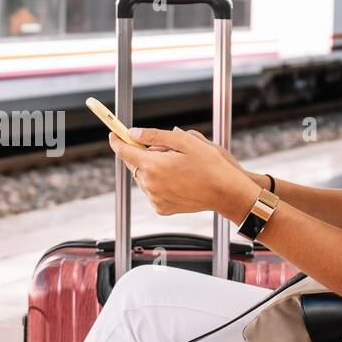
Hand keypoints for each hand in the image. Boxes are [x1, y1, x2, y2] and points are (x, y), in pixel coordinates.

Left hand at [109, 127, 258, 218]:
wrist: (226, 192)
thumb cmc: (210, 165)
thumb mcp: (185, 141)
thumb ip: (155, 136)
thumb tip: (133, 133)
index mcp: (153, 166)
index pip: (124, 151)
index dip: (117, 140)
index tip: (114, 134)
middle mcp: (150, 185)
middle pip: (134, 164)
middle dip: (143, 154)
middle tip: (166, 149)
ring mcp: (155, 199)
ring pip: (143, 178)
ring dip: (152, 169)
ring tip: (177, 166)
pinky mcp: (161, 208)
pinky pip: (152, 191)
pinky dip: (159, 183)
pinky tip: (178, 179)